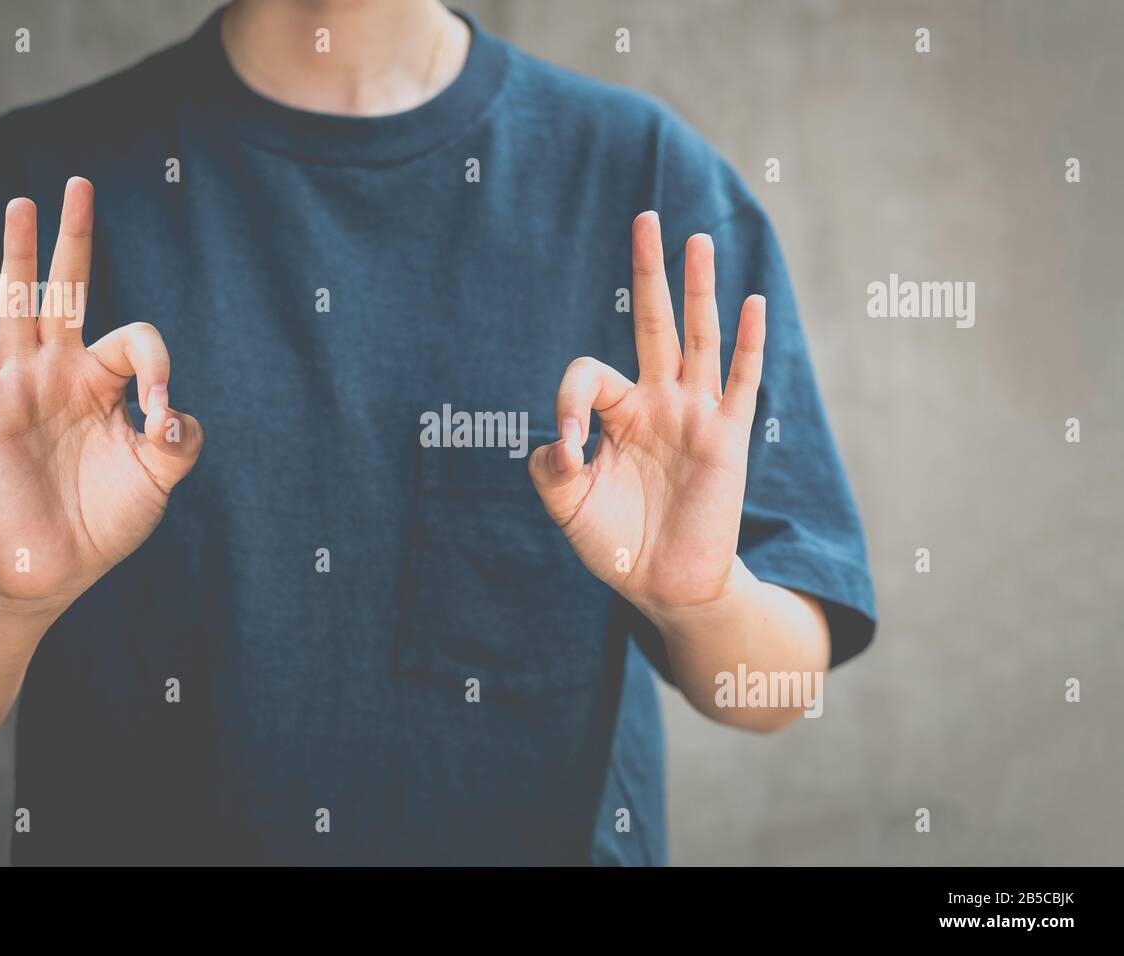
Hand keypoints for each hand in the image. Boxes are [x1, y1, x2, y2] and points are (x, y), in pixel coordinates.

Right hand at [0, 177, 203, 608]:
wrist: (56, 568)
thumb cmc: (106, 520)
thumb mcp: (159, 478)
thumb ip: (179, 441)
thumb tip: (173, 412)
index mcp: (106, 384)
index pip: (136, 339)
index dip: (158, 365)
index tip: (162, 417)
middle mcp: (62, 373)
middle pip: (69, 291)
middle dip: (76, 240)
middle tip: (80, 185)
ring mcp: (21, 387)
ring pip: (19, 306)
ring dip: (20, 255)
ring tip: (23, 203)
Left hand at [529, 211, 764, 617]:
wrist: (663, 584)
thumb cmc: (615, 543)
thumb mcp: (567, 505)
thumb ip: (549, 468)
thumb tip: (558, 438)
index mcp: (617, 413)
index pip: (589, 372)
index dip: (568, 398)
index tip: (567, 445)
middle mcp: (657, 402)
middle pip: (653, 323)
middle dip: (649, 272)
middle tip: (645, 218)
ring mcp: (695, 415)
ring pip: (698, 339)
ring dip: (699, 290)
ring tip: (698, 240)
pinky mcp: (728, 439)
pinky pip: (740, 382)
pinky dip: (747, 344)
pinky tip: (753, 303)